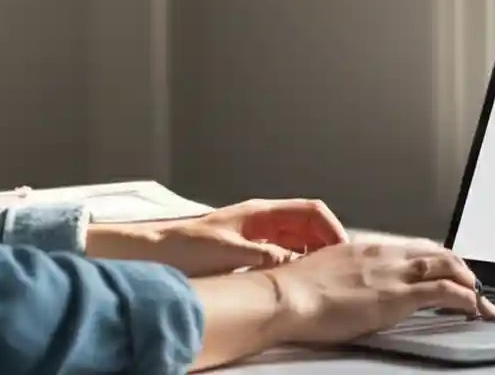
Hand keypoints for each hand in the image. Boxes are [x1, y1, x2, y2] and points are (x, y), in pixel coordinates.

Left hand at [86, 198, 348, 277]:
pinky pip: (281, 257)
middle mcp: (260, 221)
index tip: (342, 250)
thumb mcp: (229, 254)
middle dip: (326, 245)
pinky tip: (294, 284)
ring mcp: (254, 237)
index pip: (311, 210)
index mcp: (260, 213)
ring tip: (321, 279)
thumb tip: (298, 263)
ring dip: (312, 257)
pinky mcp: (246, 254)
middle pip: (308, 227)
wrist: (152, 254)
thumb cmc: (183, 249)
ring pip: (296, 243)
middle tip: (337, 269)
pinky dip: (294, 267)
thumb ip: (265, 257)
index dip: (332, 228)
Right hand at [263, 241, 494, 344]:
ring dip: (470, 283)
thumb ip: (344, 273)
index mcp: (365, 247)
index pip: (412, 248)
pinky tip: (475, 308)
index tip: (444, 270)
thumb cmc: (294, 290)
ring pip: (448, 266)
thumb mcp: (324, 272)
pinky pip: (446, 292)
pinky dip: (467, 298)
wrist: (287, 296)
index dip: (434, 258)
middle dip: (459, 267)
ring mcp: (394, 272)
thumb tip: (348, 285)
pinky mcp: (399, 295)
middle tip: (471, 284)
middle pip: (436, 252)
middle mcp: (384, 254)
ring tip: (480, 299)